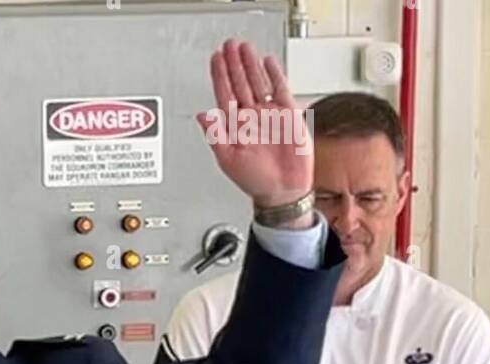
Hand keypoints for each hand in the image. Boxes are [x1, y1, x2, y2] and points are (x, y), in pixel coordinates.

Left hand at [199, 40, 312, 206]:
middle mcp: (250, 118)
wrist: (283, 191)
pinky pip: (280, 89)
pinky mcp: (287, 114)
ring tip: (244, 48)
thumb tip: (202, 116)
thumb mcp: (228, 160)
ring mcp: (268, 114)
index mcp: (235, 127)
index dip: (219, 76)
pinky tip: (267, 62)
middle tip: (229, 46)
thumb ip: (215, 136)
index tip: (215, 60)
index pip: (224, 95)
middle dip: (234, 64)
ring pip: (257, 82)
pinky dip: (274, 75)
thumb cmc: (255, 181)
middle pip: (240, 83)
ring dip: (250, 64)